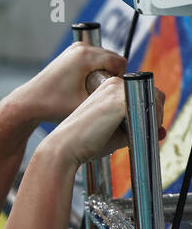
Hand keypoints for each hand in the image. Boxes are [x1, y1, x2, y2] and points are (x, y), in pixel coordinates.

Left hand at [12, 42, 127, 125]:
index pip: (120, 63)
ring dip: (103, 74)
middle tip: (99, 95)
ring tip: (90, 92)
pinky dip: (95, 72)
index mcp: (86, 56)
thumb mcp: (86, 104)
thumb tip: (130, 96)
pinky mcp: (71, 54)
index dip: (119, 80)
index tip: (109, 94)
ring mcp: (75, 49)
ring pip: (104, 60)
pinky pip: (94, 60)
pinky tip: (85, 86)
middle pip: (113, 59)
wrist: (28, 103)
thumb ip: (110, 97)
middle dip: (112, 77)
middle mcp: (81, 48)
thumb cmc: (53, 106)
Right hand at [47, 72, 164, 165]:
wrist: (65, 146)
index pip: (142, 91)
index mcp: (109, 85)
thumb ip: (139, 128)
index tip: (145, 126)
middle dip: (154, 113)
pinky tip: (137, 133)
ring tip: (138, 134)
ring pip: (154, 98)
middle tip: (145, 131)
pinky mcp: (121, 99)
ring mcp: (118, 88)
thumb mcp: (118, 132)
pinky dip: (151, 122)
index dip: (149, 109)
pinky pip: (150, 108)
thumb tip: (162, 131)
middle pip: (153, 91)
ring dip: (154, 117)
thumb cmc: (85, 141)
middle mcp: (114, 82)